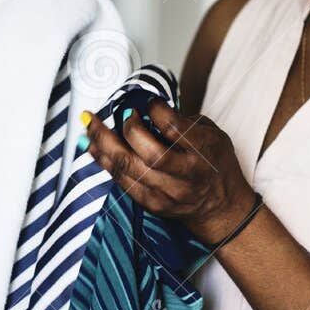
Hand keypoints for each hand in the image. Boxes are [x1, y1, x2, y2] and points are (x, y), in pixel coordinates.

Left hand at [83, 100, 253, 246]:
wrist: (221, 208)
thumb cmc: (215, 164)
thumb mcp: (213, 135)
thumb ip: (184, 122)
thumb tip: (147, 107)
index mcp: (204, 152)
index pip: (176, 130)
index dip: (157, 112)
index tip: (147, 102)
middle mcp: (186, 175)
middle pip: (150, 153)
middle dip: (127, 128)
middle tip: (117, 112)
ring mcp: (167, 193)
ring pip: (129, 168)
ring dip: (103, 143)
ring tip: (89, 124)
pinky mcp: (152, 204)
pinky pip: (121, 181)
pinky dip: (103, 161)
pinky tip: (92, 146)